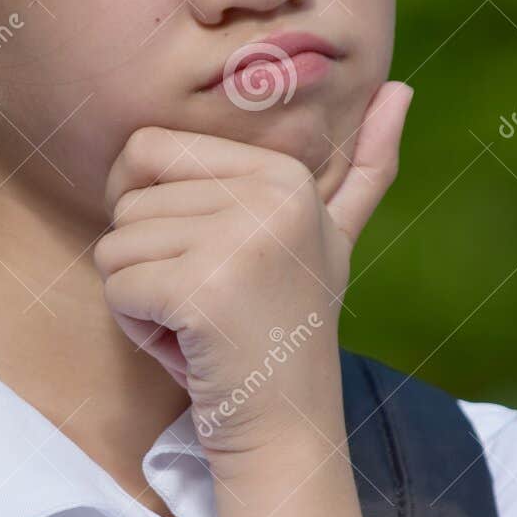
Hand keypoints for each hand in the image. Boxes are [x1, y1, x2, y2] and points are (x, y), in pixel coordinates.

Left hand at [94, 81, 413, 460]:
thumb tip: (402, 88)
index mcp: (284, 172)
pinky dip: (138, 328)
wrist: (288, 429)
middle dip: (147, 261)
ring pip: (115, 244)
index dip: (151, 212)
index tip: (207, 258)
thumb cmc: (286, 331)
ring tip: (202, 324)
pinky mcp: (204, 288)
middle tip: (207, 302)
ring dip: (140, 298)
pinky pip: (118, 286)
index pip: (148, 148)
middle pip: (127, 198)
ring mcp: (240, 239)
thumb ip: (364, 168)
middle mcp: (269, 193)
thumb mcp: (330, 239)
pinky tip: (190, 348)